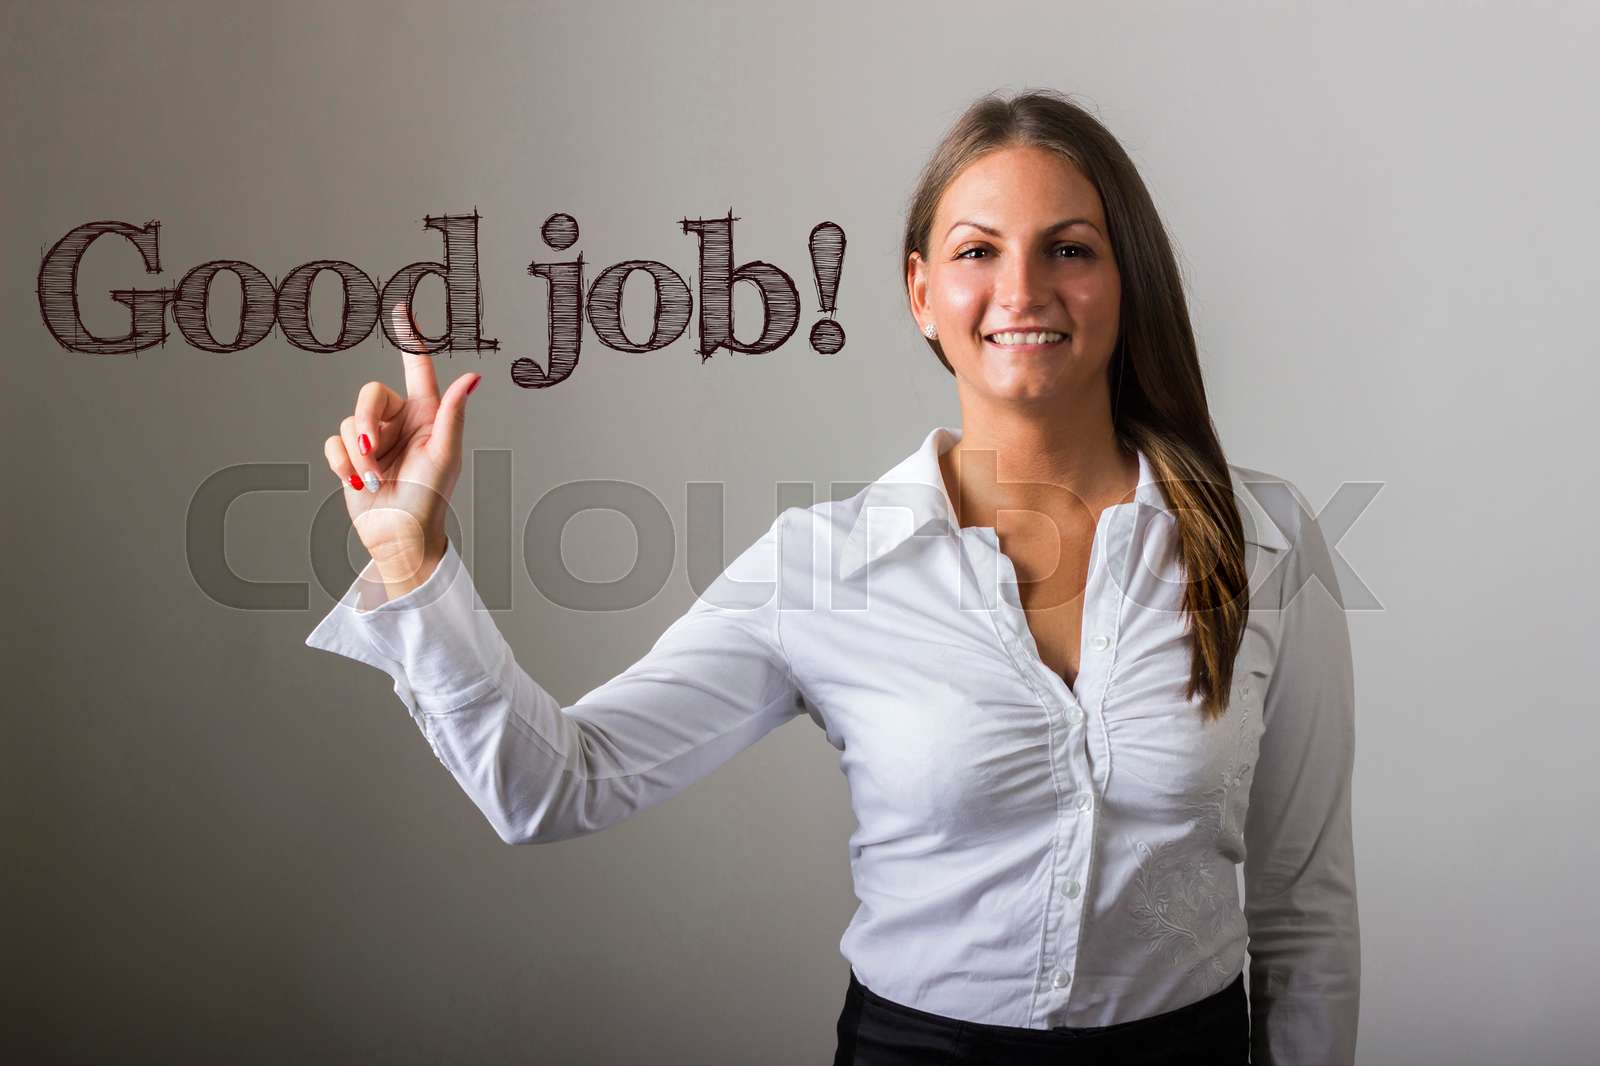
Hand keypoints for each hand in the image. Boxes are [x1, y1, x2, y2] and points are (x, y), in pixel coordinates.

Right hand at [322, 301, 481, 590]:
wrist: (400, 535)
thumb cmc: (431, 497)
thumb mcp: (444, 454)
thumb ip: (452, 414)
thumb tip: (473, 377)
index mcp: (427, 413)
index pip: (416, 367)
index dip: (409, 338)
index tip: (402, 308)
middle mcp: (400, 420)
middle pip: (368, 395)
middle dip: (366, 425)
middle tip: (375, 454)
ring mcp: (375, 437)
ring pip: (349, 421)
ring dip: (358, 454)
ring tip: (373, 479)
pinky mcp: (351, 455)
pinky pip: (333, 442)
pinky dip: (342, 462)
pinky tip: (355, 481)